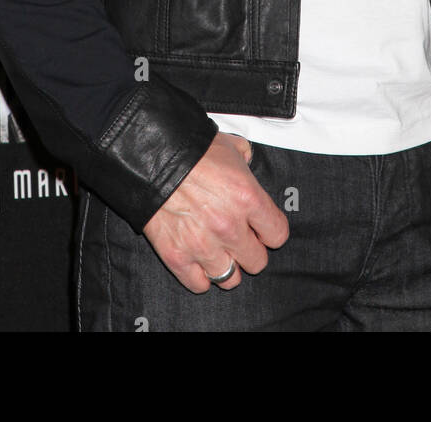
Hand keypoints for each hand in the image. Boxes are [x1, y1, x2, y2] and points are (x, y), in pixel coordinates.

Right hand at [142, 132, 289, 292]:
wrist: (152, 158)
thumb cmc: (191, 150)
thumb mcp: (230, 145)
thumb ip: (245, 158)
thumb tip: (247, 162)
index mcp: (247, 198)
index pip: (278, 234)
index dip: (270, 231)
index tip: (262, 229)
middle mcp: (229, 227)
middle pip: (257, 261)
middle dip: (250, 250)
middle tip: (240, 239)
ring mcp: (203, 246)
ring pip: (231, 279)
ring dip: (227, 265)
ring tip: (219, 251)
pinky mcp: (178, 257)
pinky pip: (200, 284)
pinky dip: (201, 276)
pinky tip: (199, 261)